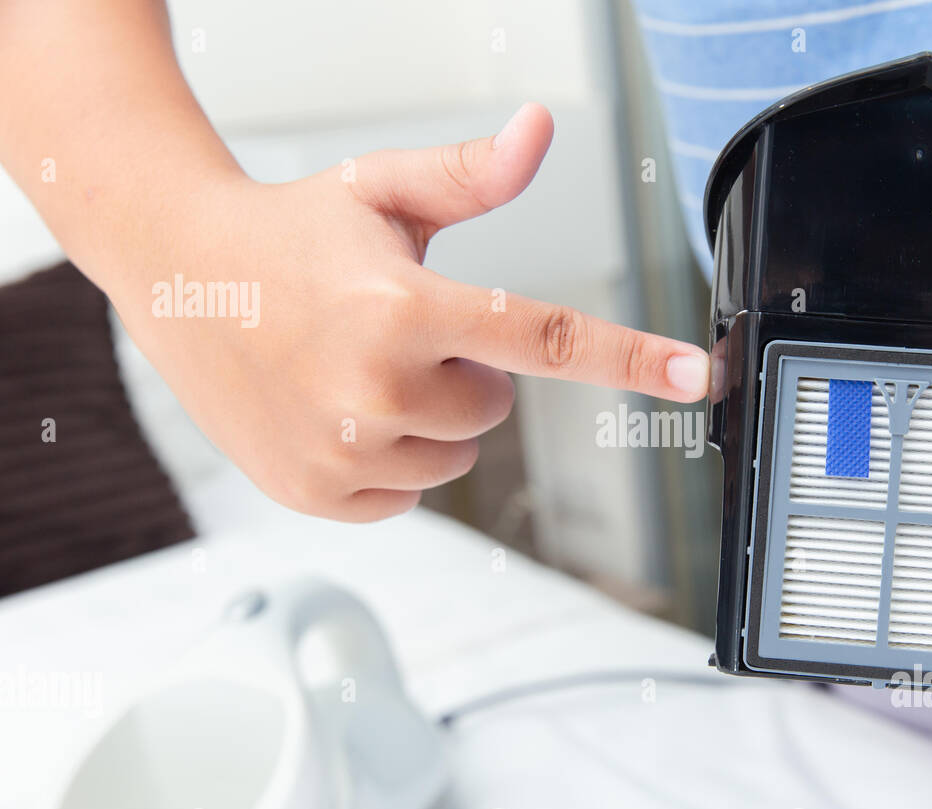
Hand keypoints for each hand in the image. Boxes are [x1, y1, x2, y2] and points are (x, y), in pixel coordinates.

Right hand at [108, 104, 709, 520]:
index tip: (692, 376)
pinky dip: (387, 462)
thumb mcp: (382, 190)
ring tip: (356, 368)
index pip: (546, 338)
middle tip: (393, 330)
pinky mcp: (317, 494)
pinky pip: (407, 495)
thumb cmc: (292, 231)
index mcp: (405, 307)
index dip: (630, 357)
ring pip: (454, 458)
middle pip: (495, 408)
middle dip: (463, 371)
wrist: (178, 273)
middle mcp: (376, 389)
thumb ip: (471, 173)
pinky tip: (336, 412)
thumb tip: (540, 129)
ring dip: (425, 420)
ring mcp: (342, 451)